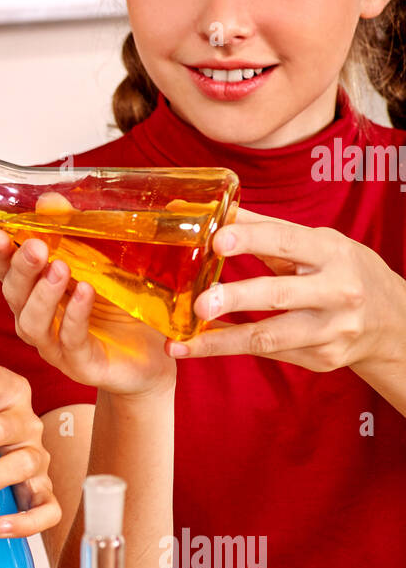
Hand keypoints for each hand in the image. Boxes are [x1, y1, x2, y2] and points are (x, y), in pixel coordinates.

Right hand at [0, 228, 175, 396]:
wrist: (156, 355)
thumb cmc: (124, 308)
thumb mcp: (104, 263)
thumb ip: (76, 233)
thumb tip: (50, 200)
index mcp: (39, 293)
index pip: (8, 272)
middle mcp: (40, 320)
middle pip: (14, 296)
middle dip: (20, 270)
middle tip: (36, 247)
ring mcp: (57, 347)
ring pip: (32, 323)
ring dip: (43, 294)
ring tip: (59, 268)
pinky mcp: (82, 366)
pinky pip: (70, 341)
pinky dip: (76, 316)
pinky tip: (84, 293)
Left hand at [167, 207, 405, 371]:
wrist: (391, 321)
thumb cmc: (342, 272)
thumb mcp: (316, 244)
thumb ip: (267, 230)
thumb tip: (215, 209)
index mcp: (332, 253)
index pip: (288, 242)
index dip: (252, 239)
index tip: (217, 240)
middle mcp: (336, 292)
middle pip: (279, 295)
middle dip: (237, 299)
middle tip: (199, 303)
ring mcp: (330, 330)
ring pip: (270, 337)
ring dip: (221, 341)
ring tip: (183, 341)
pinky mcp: (320, 358)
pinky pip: (268, 353)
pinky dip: (230, 349)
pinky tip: (197, 346)